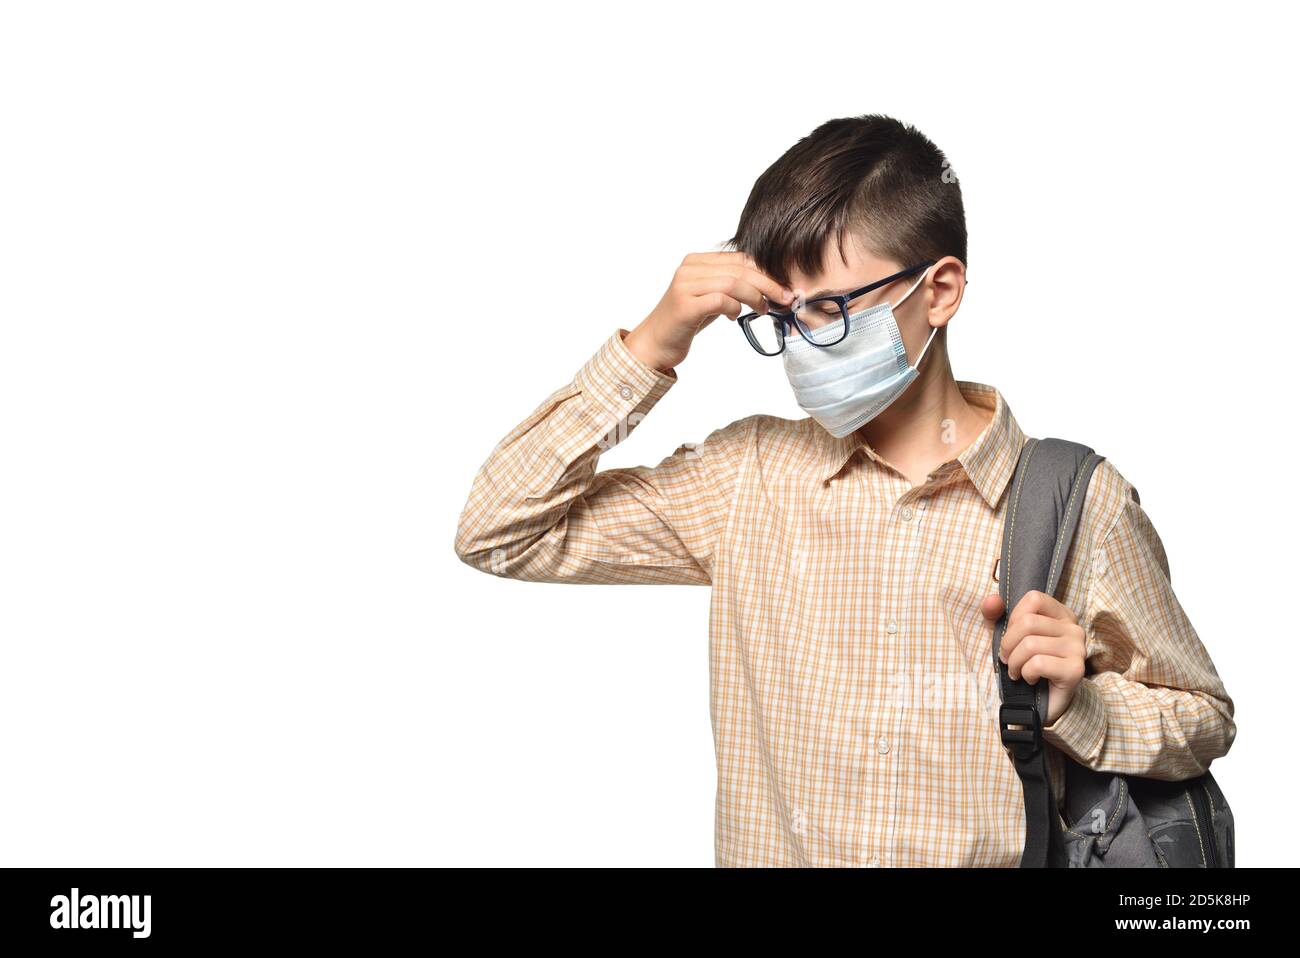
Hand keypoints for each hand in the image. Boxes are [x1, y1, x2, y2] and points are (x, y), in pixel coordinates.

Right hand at [624, 252, 791, 372]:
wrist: (654, 343)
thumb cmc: (685, 321)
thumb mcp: (710, 298)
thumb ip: (731, 286)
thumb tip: (769, 284)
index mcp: (696, 261)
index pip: (740, 258)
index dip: (766, 271)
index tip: (784, 286)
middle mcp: (689, 269)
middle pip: (740, 269)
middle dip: (769, 284)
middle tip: (785, 298)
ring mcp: (685, 286)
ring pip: (733, 283)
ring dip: (756, 297)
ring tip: (764, 310)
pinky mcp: (685, 306)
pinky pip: (721, 300)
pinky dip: (735, 308)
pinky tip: (734, 317)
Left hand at [980, 590, 1086, 725]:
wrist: (1041, 704)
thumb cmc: (1024, 664)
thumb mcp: (1005, 635)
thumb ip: (994, 614)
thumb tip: (990, 600)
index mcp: (1061, 615)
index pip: (1034, 598)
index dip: (1014, 617)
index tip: (1013, 636)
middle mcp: (1074, 628)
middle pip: (1028, 622)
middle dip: (1008, 644)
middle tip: (1008, 660)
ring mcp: (1078, 649)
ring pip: (1031, 644)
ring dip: (1015, 662)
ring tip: (1017, 671)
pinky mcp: (1075, 670)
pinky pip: (1038, 664)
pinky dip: (1026, 673)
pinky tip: (1030, 679)